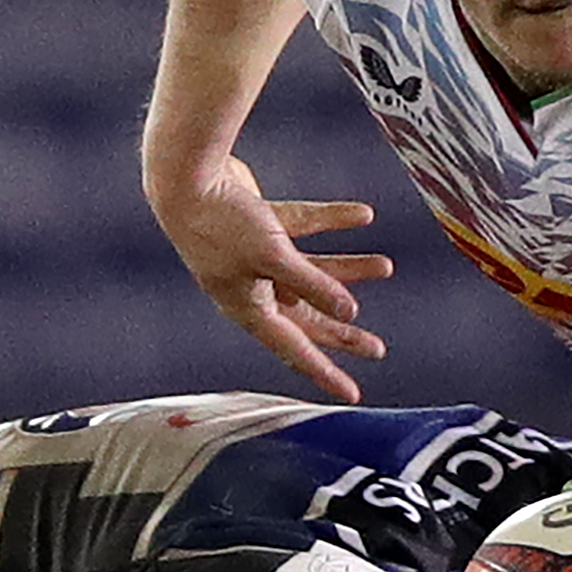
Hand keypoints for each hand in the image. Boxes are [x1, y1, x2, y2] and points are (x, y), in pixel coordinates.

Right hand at [151, 157, 392, 402]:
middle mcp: (252, 287)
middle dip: (342, 331)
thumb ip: (313, 285)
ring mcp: (256, 256)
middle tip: (376, 349)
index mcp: (249, 308)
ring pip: (311, 270)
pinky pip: (304, 227)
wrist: (186, 177)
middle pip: (307, 317)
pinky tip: (363, 215)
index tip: (352, 394)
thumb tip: (350, 312)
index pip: (295, 349)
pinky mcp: (259, 224)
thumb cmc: (221, 225)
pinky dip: (332, 221)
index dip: (325, 373)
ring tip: (386, 266)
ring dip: (348, 269)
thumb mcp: (272, 258)